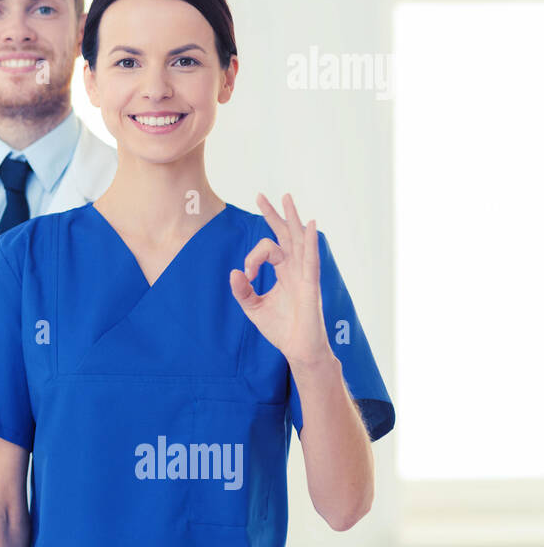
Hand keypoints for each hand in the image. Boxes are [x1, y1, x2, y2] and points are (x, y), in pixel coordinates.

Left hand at [229, 193, 332, 367]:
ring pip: (298, 240)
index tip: (247, 274)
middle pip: (285, 235)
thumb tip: (234, 272)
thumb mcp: (254, 308)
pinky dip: (310, 241)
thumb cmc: (281, 329)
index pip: (268, 250)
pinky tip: (309, 225)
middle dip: (273, 214)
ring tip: (286, 197)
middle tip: (260, 195)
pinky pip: (311, 259)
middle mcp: (296, 268)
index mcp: (285, 272)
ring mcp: (305, 274)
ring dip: (291, 218)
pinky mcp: (311, 285)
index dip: (252, 257)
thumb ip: (243, 291)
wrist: (299, 350)